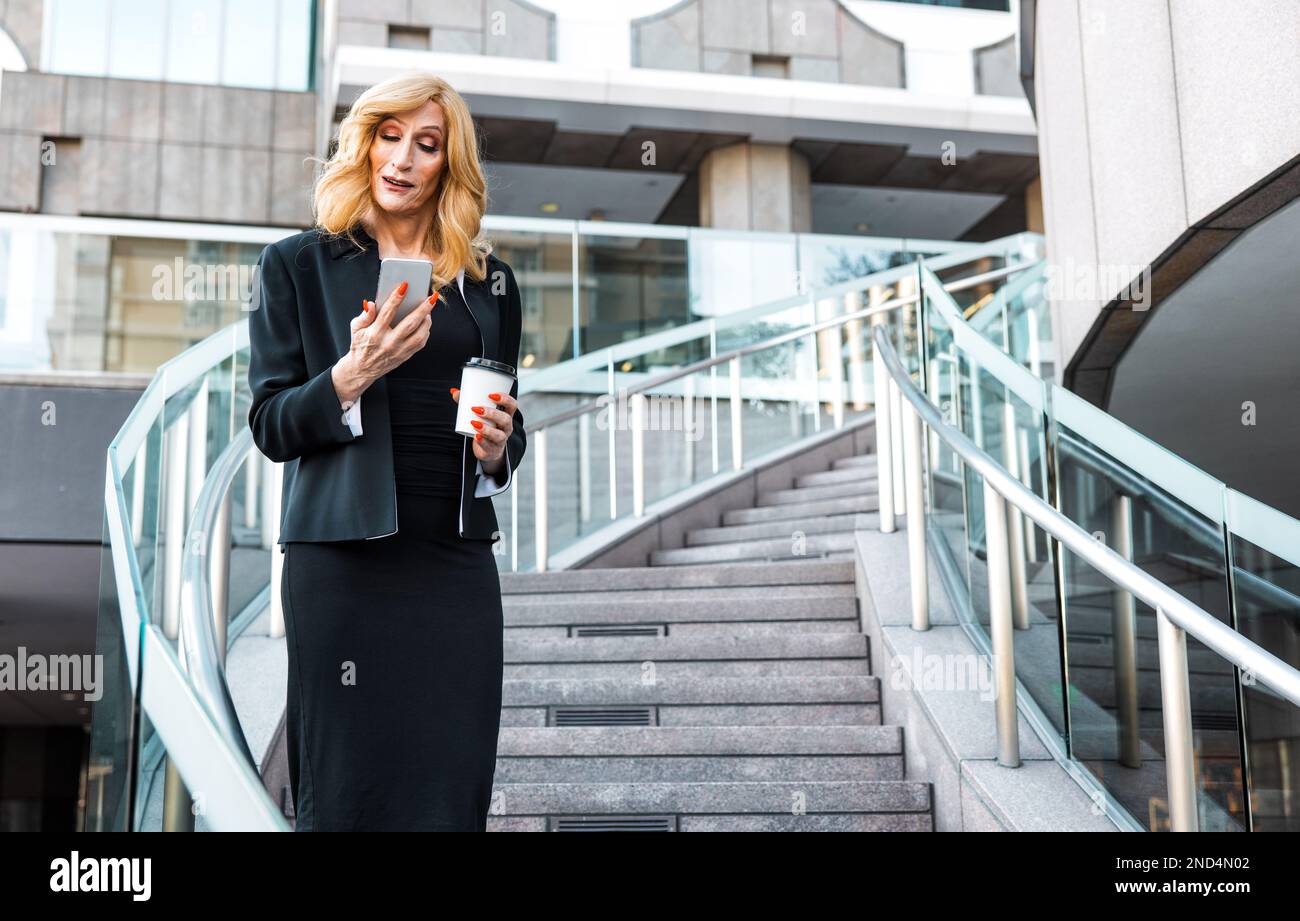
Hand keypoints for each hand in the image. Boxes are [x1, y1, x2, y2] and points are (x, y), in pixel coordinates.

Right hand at [332, 282, 437, 402]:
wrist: (362, 369)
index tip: (405, 286)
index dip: (396, 297)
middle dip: (423, 309)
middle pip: (410, 323)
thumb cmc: (360, 345)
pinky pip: (420, 343)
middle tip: (432, 297)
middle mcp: (389, 342)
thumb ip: (364, 315)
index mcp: (375, 333)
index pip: (387, 312)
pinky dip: (426, 332)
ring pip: (419, 335)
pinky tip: (425, 323)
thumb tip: (371, 304)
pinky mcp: (405, 356)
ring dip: (427, 321)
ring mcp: (399, 351)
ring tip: (429, 310)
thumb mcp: (356, 328)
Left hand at [451, 387, 516, 471]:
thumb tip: (454, 392)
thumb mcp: (479, 415)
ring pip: (499, 435)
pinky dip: (482, 441)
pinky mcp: (492, 450)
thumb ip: (467, 402)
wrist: (487, 449)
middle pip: (506, 419)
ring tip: (474, 423)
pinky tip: (476, 436)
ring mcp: (501, 440)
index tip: (491, 395)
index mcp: (505, 415)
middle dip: (492, 413)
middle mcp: (506, 428)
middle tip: (477, 409)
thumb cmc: (485, 427)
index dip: (505, 399)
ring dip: (487, 429)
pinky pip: (489, 446)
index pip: (512, 405)